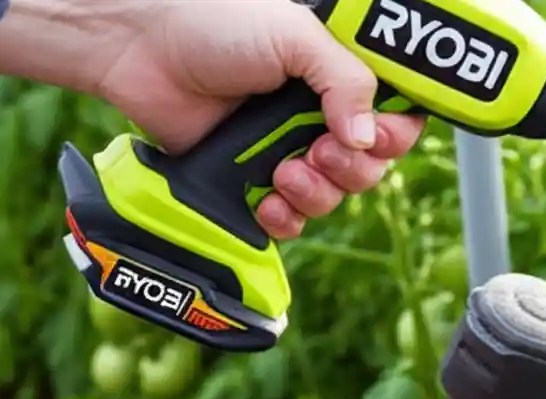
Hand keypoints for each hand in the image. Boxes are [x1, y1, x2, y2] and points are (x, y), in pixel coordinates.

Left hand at [0, 0, 423, 239]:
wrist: (141, 48)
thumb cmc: (216, 25)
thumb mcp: (296, 37)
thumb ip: (346, 81)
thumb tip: (367, 138)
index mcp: (339, 81)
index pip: (396, 121)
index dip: (393, 137)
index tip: (373, 136)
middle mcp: (319, 118)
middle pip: (370, 167)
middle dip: (351, 169)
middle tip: (319, 151)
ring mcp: (287, 153)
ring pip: (334, 197)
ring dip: (318, 194)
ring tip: (284, 173)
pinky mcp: (252, 184)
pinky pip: (291, 221)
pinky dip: (286, 218)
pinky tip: (269, 202)